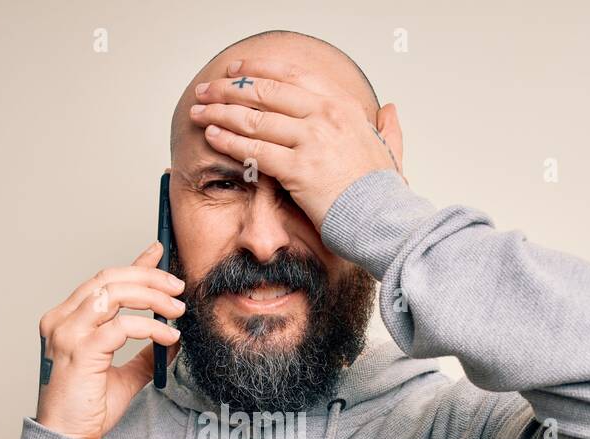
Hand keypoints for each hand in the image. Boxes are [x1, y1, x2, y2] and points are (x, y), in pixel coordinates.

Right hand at [35, 240, 183, 438]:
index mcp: (66, 320)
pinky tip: (169, 337)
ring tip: (177, 308)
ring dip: (152, 297)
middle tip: (178, 286)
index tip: (159, 253)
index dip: (134, 264)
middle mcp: (61, 320)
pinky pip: (123, 326)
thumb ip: (143, 353)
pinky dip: (151, 327)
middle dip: (148, 276)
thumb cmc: (87, 410)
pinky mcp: (81, 350)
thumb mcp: (123, 375)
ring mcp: (68, 333)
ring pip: (114, 294)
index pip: (103, 281)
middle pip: (108, 278)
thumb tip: (171, 336)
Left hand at [190, 57, 403, 230]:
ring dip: (220, 112)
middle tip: (206, 89)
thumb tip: (389, 111)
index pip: (291, 75)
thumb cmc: (382, 192)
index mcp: (342, 105)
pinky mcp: (298, 169)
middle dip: (228, 88)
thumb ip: (387, 128)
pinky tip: (213, 136)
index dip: (257, 69)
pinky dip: (229, 140)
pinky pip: (255, 150)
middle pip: (265, 91)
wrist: (384, 219)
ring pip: (255, 118)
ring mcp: (311, 141)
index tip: (235, 70)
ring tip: (199, 111)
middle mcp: (325, 115)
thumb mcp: (390, 150)